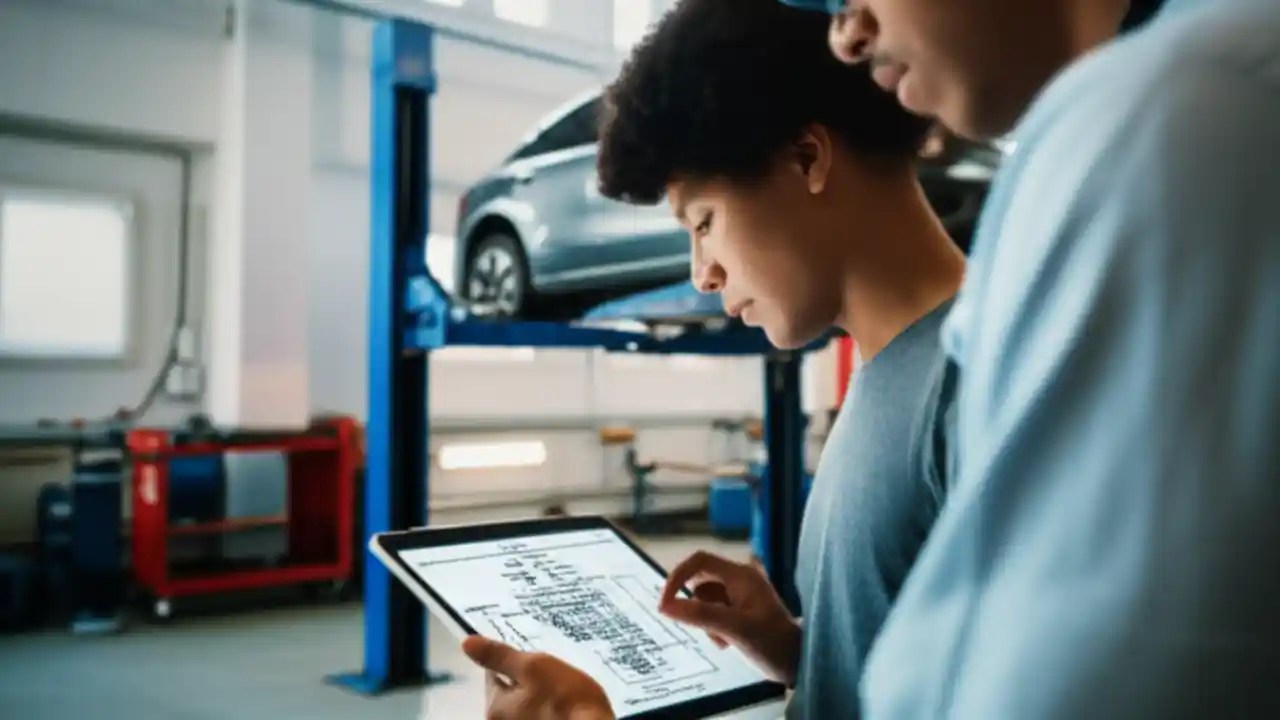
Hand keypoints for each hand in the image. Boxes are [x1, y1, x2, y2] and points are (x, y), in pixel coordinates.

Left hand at [461, 635, 614, 719]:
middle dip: (525, 680)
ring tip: (562, 686)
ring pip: (525, 705)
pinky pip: (539, 716)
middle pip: (508, 693)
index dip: (512, 661)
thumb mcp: (534, 668)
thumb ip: (500, 656)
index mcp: (495, 707)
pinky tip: (565, 703)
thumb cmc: (565, 700)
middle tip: (551, 671)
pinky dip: (548, 709)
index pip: (493, 675)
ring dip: (539, 695)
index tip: (532, 656)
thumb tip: (466, 643)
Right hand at [659, 551, 801, 685]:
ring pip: (705, 600)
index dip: (677, 576)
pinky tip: (728, 643)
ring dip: (705, 621)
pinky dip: (713, 627)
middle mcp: (740, 579)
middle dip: (695, 606)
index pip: (699, 561)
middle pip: (700, 581)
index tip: (665, 603)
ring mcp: (741, 595)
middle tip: (697, 626)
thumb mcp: (735, 628)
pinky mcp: (740, 611)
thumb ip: (700, 616)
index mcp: (741, 575)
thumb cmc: (772, 643)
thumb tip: (665, 607)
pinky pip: (714, 612)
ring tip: (722, 640)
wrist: (799, 663)